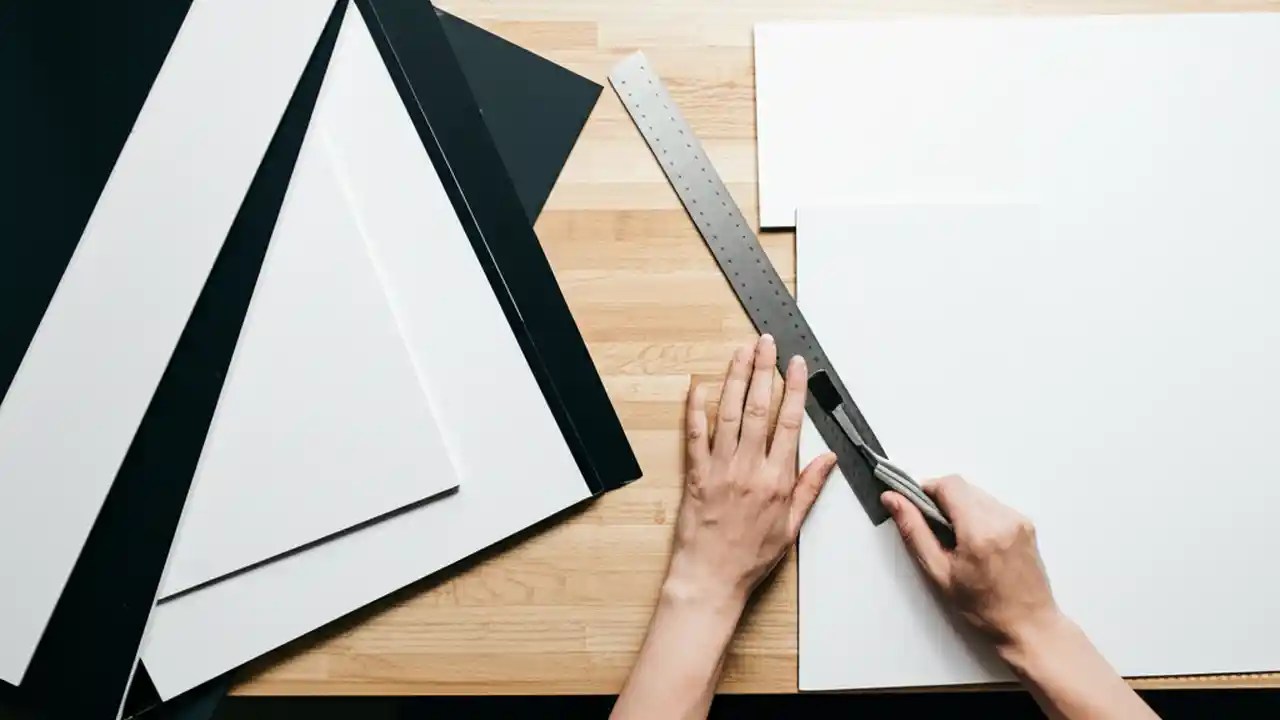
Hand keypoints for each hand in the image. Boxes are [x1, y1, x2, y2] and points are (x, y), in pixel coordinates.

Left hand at [665, 335, 837, 608]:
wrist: (711, 578)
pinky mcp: (695, 475)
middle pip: (757, 407)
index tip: (796, 365)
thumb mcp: (792, 526)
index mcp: (777, 479)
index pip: (789, 422)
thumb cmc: (750, 557)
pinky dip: (695, 409)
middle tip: (765, 344)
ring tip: (739, 354)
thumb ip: (809, 488)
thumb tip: (828, 459)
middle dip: (763, 370)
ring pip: (727, 413)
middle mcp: (749, 468)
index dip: (794, 389)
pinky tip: (698, 387)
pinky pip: (694, 435)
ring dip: (733, 379)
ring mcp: (720, 468)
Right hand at [882, 476, 1059, 651]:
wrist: (1029, 626)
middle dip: (942, 500)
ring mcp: (1018, 519)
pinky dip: (978, 515)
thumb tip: (892, 499)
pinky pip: (993, 505)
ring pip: (977, 494)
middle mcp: (1003, 518)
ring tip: (957, 541)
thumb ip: (914, 531)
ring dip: (960, 507)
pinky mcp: (1026, 523)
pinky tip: (976, 543)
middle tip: (935, 531)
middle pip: (962, 487)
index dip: (926, 490)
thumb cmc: (983, 608)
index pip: (948, 484)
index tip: (916, 507)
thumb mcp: (939, 573)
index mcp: (979, 531)